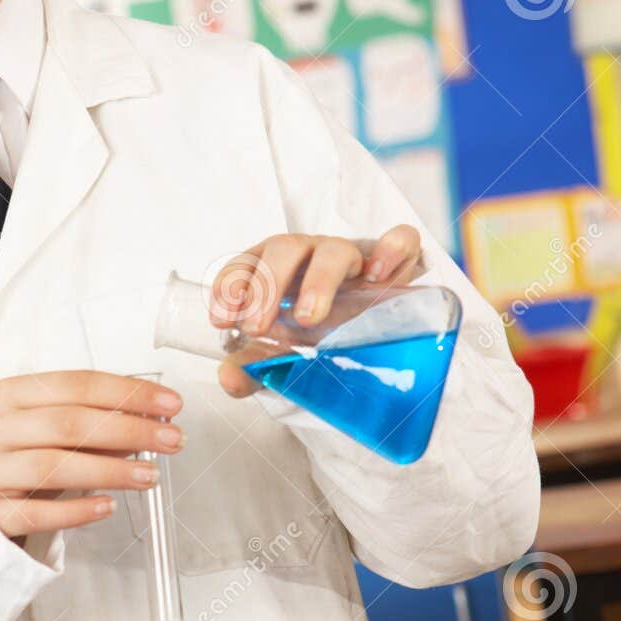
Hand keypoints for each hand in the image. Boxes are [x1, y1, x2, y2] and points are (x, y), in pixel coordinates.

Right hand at [0, 371, 183, 540]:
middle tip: (171, 439)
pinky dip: (76, 511)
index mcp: (9, 395)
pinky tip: (107, 506)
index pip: (76, 385)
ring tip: (148, 475)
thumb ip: (88, 420)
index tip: (168, 403)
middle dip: (129, 430)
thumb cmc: (8, 453)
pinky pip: (37, 513)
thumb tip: (147, 419)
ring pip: (54, 467)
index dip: (127, 393)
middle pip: (69, 424)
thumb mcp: (40, 425)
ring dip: (110, 470)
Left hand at [210, 226, 422, 398]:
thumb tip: (230, 378)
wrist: (368, 329)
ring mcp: (349, 254)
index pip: (246, 262)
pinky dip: (390, 251)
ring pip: (333, 250)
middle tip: (257, 327)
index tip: (222, 319)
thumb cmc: (316, 332)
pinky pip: (398, 241)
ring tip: (309, 318)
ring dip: (317, 281)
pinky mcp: (391, 260)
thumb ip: (253, 366)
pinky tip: (377, 278)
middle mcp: (308, 254)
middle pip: (284, 249)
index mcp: (274, 268)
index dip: (230, 286)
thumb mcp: (282, 351)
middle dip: (266, 286)